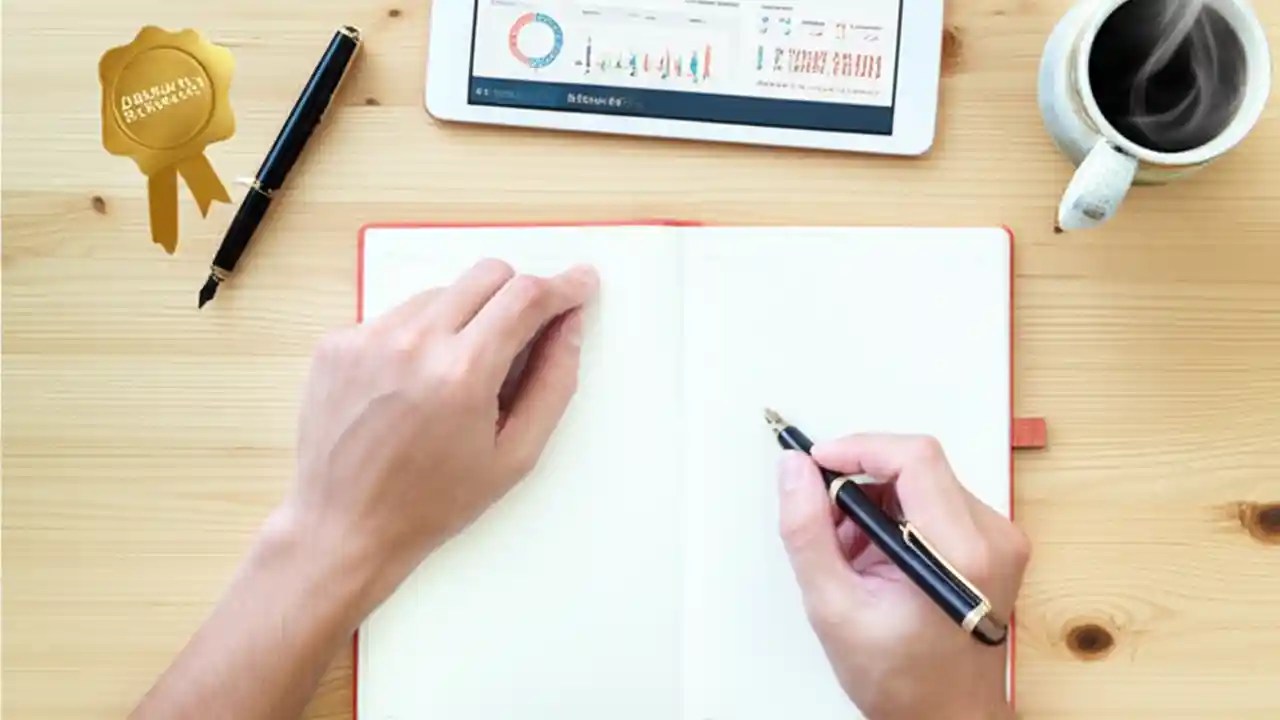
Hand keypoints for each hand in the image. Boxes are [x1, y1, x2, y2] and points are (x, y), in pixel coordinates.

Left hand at [284, 259, 599, 612]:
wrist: (344, 527)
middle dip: (517, 295)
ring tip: (455, 376)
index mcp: (463, 373)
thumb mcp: (514, 456)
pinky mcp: (338, 342)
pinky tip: (411, 384)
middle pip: (487, 275)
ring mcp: (368, 337)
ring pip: (442, 292)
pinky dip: (420, 336)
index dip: (562, 285)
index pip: (525, 297)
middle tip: (522, 336)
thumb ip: (553, 384)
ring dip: (465, 317)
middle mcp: (414, 342)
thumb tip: (570, 325)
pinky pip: (398, 314)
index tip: (581, 282)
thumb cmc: (435, 502)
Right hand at [776, 435, 1029, 719]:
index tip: (817, 462)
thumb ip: (807, 530)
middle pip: (918, 465)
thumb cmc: (901, 679)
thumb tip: (794, 470)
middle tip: (827, 521)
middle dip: (860, 480)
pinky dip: (897, 515)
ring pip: (924, 480)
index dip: (859, 448)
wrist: (948, 716)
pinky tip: (878, 558)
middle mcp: (991, 537)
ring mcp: (998, 539)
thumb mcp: (833, 607)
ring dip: (876, 500)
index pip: (915, 458)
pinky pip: (937, 500)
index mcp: (961, 553)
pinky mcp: (993, 543)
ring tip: (852, 554)